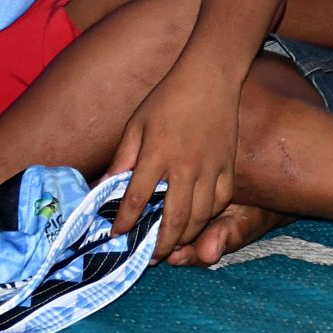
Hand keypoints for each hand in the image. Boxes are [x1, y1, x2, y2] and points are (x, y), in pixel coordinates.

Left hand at [110, 61, 239, 257]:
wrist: (210, 77)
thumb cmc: (168, 98)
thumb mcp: (136, 124)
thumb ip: (122, 158)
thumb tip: (104, 186)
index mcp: (157, 155)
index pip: (138, 199)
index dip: (125, 221)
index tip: (118, 234)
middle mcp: (185, 167)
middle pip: (174, 218)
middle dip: (160, 243)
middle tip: (150, 255)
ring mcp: (211, 168)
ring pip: (200, 215)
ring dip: (185, 235)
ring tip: (173, 244)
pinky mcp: (228, 165)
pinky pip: (221, 200)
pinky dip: (210, 215)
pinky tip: (199, 219)